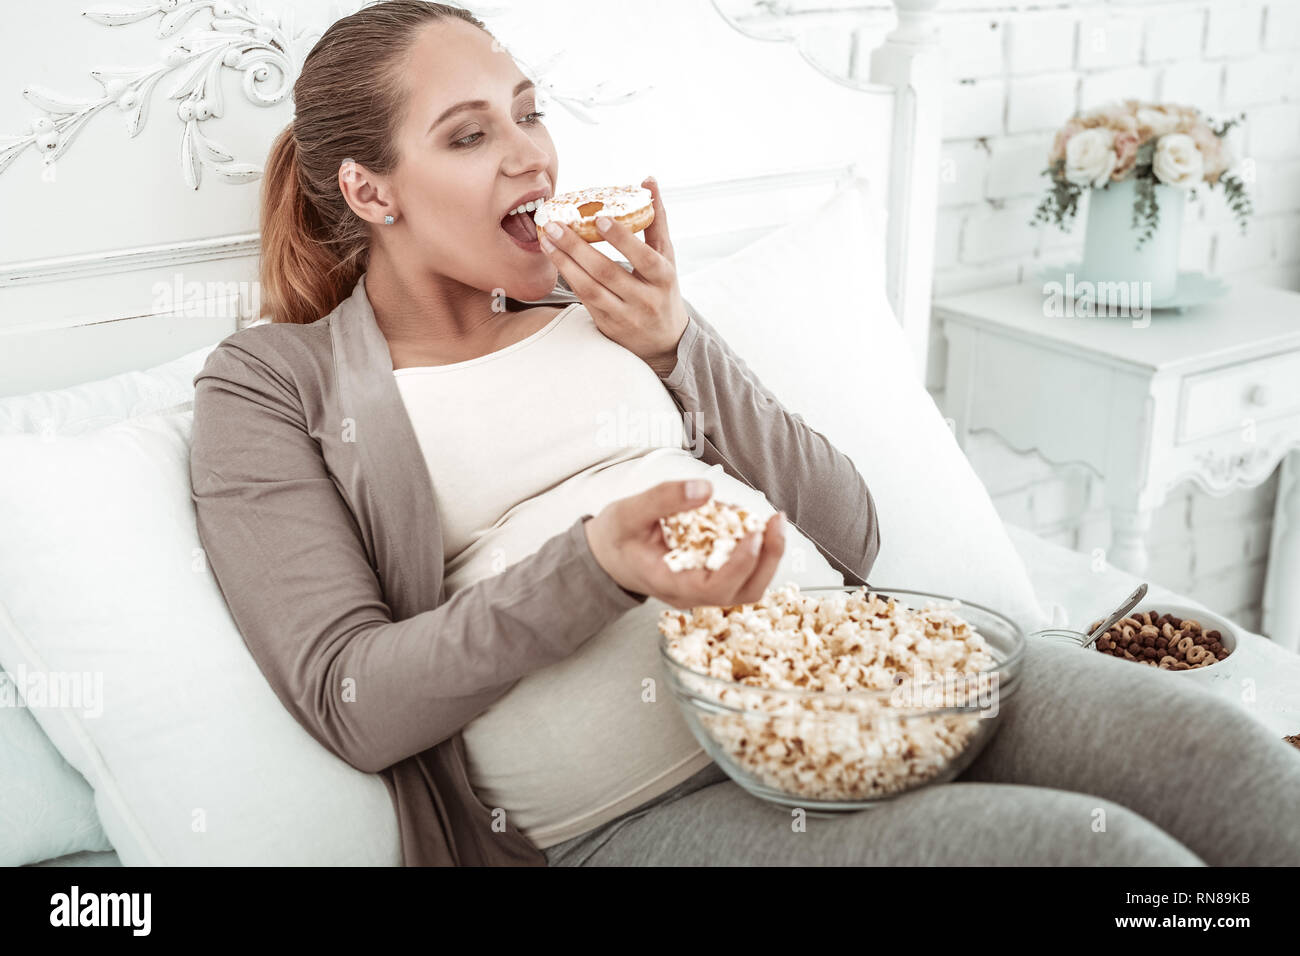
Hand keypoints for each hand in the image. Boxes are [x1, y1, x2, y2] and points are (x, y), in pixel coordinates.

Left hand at [538, 176, 688, 371]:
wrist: (665, 341)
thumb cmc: (664, 288)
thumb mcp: (666, 256)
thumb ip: (656, 219)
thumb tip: (648, 180)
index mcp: (663, 278)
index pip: (643, 258)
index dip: (620, 238)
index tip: (597, 218)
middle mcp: (645, 299)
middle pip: (607, 272)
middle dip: (576, 248)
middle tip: (554, 225)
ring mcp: (624, 315)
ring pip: (589, 288)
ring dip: (564, 263)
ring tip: (546, 240)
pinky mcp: (607, 325)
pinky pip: (583, 299)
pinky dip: (568, 277)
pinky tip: (555, 259)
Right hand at [583, 479, 786, 609]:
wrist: (608, 557)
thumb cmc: (617, 537)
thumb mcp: (629, 512)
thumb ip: (663, 499)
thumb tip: (704, 488)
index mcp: (668, 582)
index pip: (713, 587)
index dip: (739, 564)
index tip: (752, 533)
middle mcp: (690, 594)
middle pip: (743, 593)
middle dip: (767, 559)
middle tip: (775, 522)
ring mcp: (703, 590)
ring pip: (749, 588)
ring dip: (768, 557)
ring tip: (774, 522)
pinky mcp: (712, 579)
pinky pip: (744, 574)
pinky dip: (757, 551)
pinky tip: (755, 524)